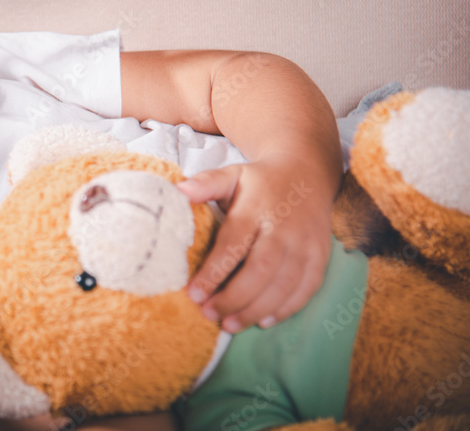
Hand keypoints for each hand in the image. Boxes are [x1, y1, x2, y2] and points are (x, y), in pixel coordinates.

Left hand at [176, 158, 333, 332]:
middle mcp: (284, 228)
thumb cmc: (260, 181)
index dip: (214, 272)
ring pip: (284, 285)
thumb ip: (206, 183)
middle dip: (234, 298)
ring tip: (230, 324)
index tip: (193, 294)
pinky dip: (286, 309)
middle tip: (209, 314)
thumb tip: (179, 191)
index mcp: (257, 208)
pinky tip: (263, 321)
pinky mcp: (321, 256)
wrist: (307, 174)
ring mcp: (306, 244)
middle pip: (260, 270)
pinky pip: (306, 289)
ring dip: (256, 310)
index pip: (233, 244)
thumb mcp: (231, 174)